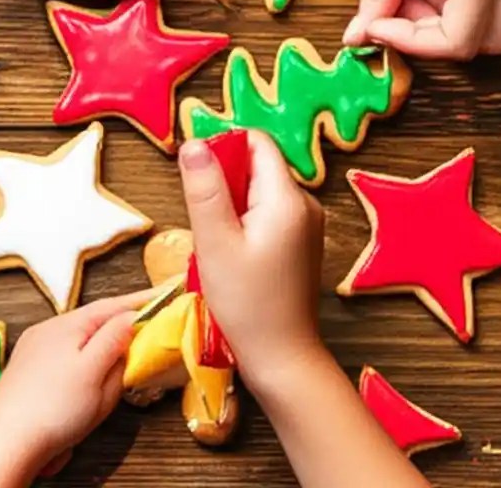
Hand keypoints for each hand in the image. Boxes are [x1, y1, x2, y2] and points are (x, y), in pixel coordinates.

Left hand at [0, 290, 154, 486]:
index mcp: (66, 326)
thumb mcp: (95, 371)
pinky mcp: (30, 376)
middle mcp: (47, 332)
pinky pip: (68, 360)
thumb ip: (115, 340)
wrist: (3, 444)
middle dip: (123, 323)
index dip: (142, 301)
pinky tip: (92, 380)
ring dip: (105, 346)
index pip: (112, 305)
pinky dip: (88, 364)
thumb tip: (130, 318)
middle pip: (95, 322)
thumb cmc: (52, 409)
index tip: (167, 294)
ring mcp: (35, 353)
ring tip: (126, 355)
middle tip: (152, 325)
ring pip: (81, 343)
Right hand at [176, 131, 325, 387]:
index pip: (256, 142)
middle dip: (224, 184)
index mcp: (288, 198)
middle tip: (207, 224)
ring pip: (259, 193)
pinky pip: (267, 215)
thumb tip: (194, 143)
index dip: (222, 148)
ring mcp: (306, 225)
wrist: (283, 357)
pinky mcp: (301, 244)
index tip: (196, 178)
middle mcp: (305, 204)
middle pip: (257, 167)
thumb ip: (204, 189)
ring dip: (231, 208)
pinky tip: (233, 257)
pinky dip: (244, 226)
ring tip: (218, 246)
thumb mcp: (215, 243)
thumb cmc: (247, 305)